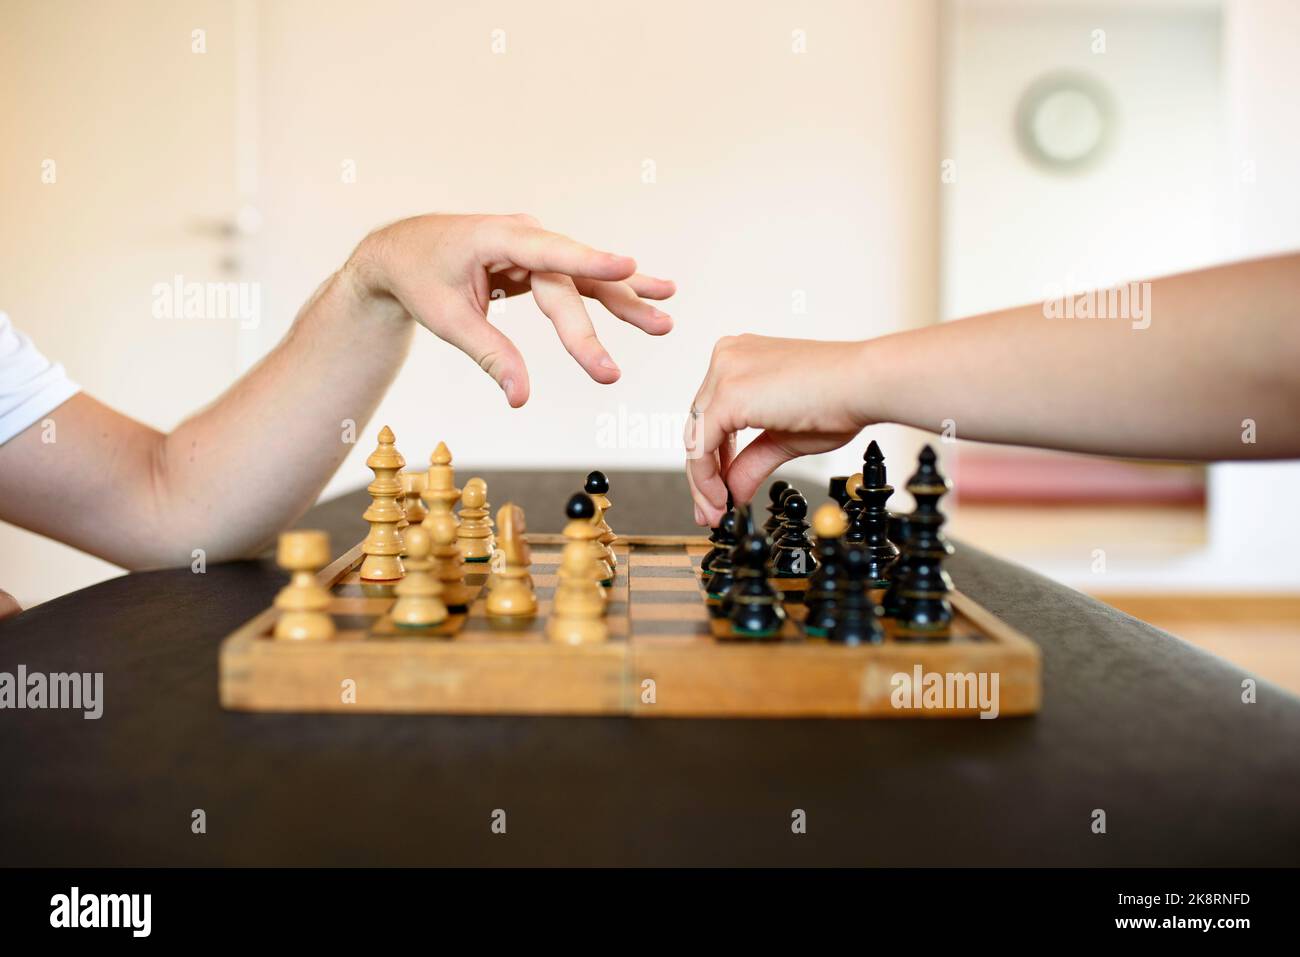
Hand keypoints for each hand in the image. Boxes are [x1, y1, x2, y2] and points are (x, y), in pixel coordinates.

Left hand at [345, 213, 674, 405]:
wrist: (402, 253)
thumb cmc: (420, 278)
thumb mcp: (447, 319)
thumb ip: (489, 354)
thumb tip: (521, 397)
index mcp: (497, 237)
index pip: (549, 252)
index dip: (590, 261)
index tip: (627, 266)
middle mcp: (525, 235)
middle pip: (570, 282)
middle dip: (600, 321)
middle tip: (614, 370)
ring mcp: (536, 247)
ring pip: (586, 277)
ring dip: (626, 297)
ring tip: (666, 316)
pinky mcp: (540, 263)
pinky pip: (579, 280)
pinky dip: (611, 292)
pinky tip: (648, 294)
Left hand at [686, 334, 870, 525]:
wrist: (866, 384)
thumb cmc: (840, 399)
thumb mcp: (783, 438)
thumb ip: (751, 462)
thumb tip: (732, 491)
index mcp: (740, 358)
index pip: (711, 416)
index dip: (712, 459)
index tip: (717, 492)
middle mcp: (726, 357)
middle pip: (699, 426)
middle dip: (704, 474)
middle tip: (709, 510)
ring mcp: (724, 372)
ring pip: (696, 436)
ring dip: (703, 481)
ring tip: (715, 511)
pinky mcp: (728, 394)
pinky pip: (701, 444)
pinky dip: (706, 477)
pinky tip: (720, 499)